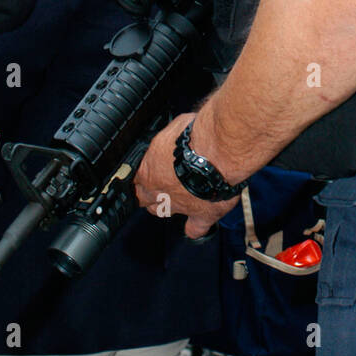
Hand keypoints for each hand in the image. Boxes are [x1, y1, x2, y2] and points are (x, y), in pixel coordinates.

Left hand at [134, 112, 238, 237]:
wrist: (218, 154)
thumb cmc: (197, 136)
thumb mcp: (176, 127)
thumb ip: (171, 139)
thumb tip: (175, 135)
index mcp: (149, 171)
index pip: (137, 178)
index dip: (144, 174)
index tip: (149, 169)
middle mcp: (159, 192)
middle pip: (146, 199)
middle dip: (151, 192)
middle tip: (161, 183)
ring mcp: (179, 206)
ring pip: (164, 212)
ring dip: (167, 207)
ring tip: (175, 198)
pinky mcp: (202, 214)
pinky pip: (195, 228)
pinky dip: (195, 227)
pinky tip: (196, 225)